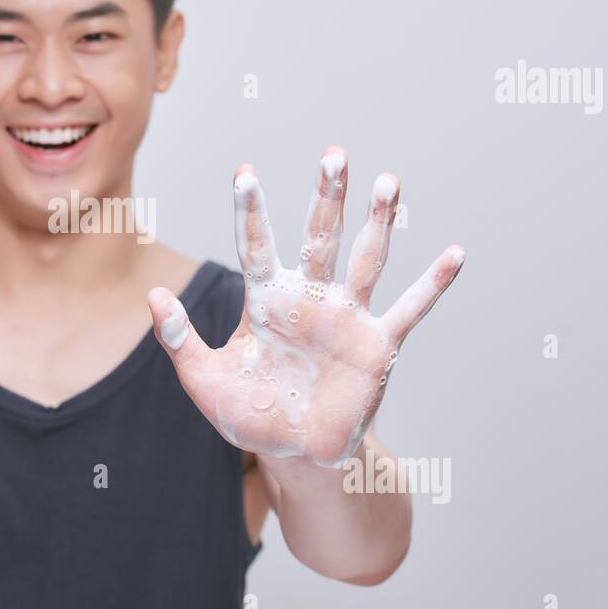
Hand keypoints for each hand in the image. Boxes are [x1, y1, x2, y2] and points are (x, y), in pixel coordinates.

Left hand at [148, 147, 463, 467]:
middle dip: (327, 196)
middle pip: (321, 237)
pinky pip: (409, 310)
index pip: (256, 246)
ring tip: (390, 181)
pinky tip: (455, 253)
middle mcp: (310, 299)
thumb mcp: (205, 380)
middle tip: (334, 153)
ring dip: (380, 222)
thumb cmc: (249, 414)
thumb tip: (152, 296)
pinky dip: (433, 284)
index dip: (250, 211)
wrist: (295, 455)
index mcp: (267, 302)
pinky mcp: (377, 346)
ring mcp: (347, 319)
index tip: (244, 171)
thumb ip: (178, 339)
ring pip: (367, 260)